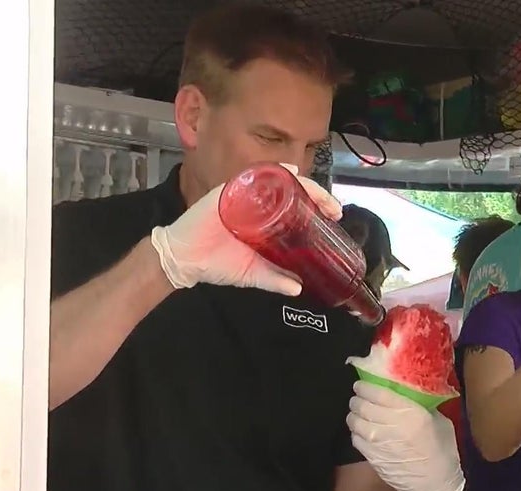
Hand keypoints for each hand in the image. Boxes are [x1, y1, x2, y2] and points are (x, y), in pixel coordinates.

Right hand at [148, 164, 341, 293]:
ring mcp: (242, 196)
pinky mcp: (227, 192)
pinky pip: (251, 177)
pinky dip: (271, 172)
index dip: (318, 207)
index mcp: (265, 221)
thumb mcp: (252, 273)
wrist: (184, 261)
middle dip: (317, 196)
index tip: (336, 216)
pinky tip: (288, 172)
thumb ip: (275, 279)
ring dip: (302, 184)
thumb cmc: (216, 263)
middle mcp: (257, 204)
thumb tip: (298, 288)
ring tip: (319, 195)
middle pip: (293, 191)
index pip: (297, 207)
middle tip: (334, 208)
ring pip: (277, 181)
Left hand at [347, 381, 464, 490]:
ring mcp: (380, 442)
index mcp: (412, 413)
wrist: (435, 484)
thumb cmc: (442, 451)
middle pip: (363, 406)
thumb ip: (422, 407)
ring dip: (353, 415)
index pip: (380, 394)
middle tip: (358, 398)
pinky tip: (361, 431)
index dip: (366, 387)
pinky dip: (355, 432)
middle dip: (357, 399)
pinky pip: (355, 439)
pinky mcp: (372, 457)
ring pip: (355, 421)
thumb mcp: (440, 422)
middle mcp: (393, 425)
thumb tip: (406, 394)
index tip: (361, 385)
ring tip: (357, 413)